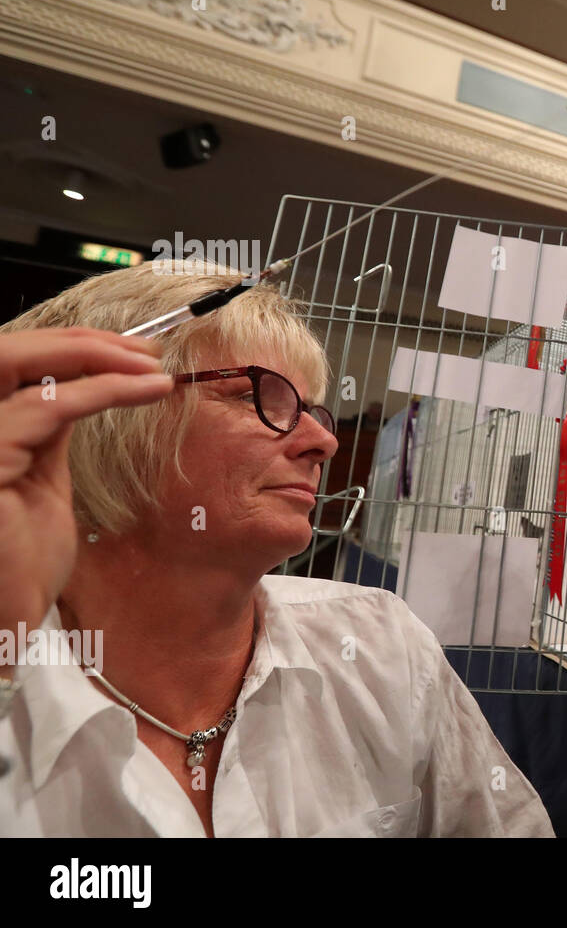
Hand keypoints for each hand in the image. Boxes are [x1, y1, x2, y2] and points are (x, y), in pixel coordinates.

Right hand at [0, 328, 173, 667]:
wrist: (7, 624)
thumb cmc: (20, 566)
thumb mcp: (41, 480)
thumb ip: (49, 431)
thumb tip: (85, 388)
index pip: (17, 365)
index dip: (73, 349)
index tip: (134, 354)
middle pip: (11, 350)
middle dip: (84, 342)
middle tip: (147, 351)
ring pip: (22, 362)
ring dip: (96, 357)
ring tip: (151, 368)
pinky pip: (48, 407)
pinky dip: (103, 390)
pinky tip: (146, 391)